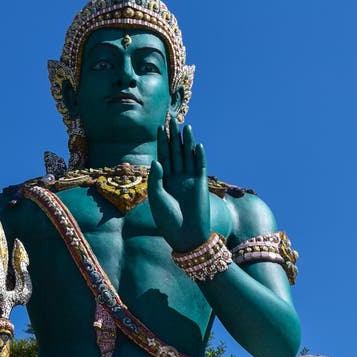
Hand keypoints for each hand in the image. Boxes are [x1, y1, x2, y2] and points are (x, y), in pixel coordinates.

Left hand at [148, 119, 209, 252]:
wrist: (185, 235)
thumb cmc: (167, 219)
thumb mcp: (156, 198)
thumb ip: (155, 179)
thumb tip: (157, 160)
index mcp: (164, 181)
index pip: (163, 157)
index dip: (162, 142)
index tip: (160, 127)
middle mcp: (177, 178)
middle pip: (175, 153)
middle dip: (174, 137)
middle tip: (172, 120)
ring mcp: (189, 181)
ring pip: (188, 157)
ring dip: (187, 142)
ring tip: (186, 126)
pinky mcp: (201, 185)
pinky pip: (200, 167)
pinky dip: (199, 156)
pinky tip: (197, 145)